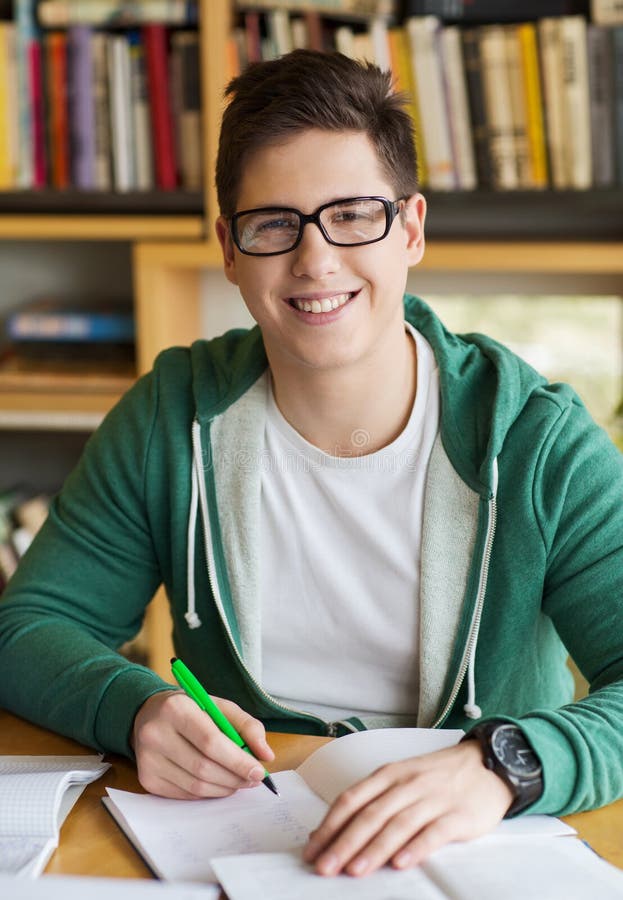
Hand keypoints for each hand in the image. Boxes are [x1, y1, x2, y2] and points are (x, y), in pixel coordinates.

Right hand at [132, 690, 273, 798]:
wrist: (148, 714)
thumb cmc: (190, 709)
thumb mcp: (219, 706)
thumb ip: (247, 725)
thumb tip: (266, 755)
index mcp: (176, 708)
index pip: (210, 742)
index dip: (238, 761)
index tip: (259, 771)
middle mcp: (156, 734)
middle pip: (203, 767)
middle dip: (235, 778)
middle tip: (253, 779)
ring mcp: (148, 759)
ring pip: (195, 786)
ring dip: (224, 788)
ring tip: (239, 781)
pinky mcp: (147, 778)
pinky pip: (185, 795)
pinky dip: (208, 793)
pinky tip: (218, 783)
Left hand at [303, 741, 512, 876]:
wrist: (488, 764)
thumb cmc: (438, 776)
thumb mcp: (402, 779)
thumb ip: (371, 802)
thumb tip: (332, 831)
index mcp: (389, 774)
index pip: (352, 799)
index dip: (330, 825)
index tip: (312, 850)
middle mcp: (407, 784)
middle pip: (370, 814)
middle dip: (344, 843)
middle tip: (325, 867)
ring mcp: (433, 798)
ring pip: (397, 824)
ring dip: (374, 849)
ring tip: (355, 870)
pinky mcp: (458, 815)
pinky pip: (434, 832)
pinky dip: (416, 848)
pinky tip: (401, 863)